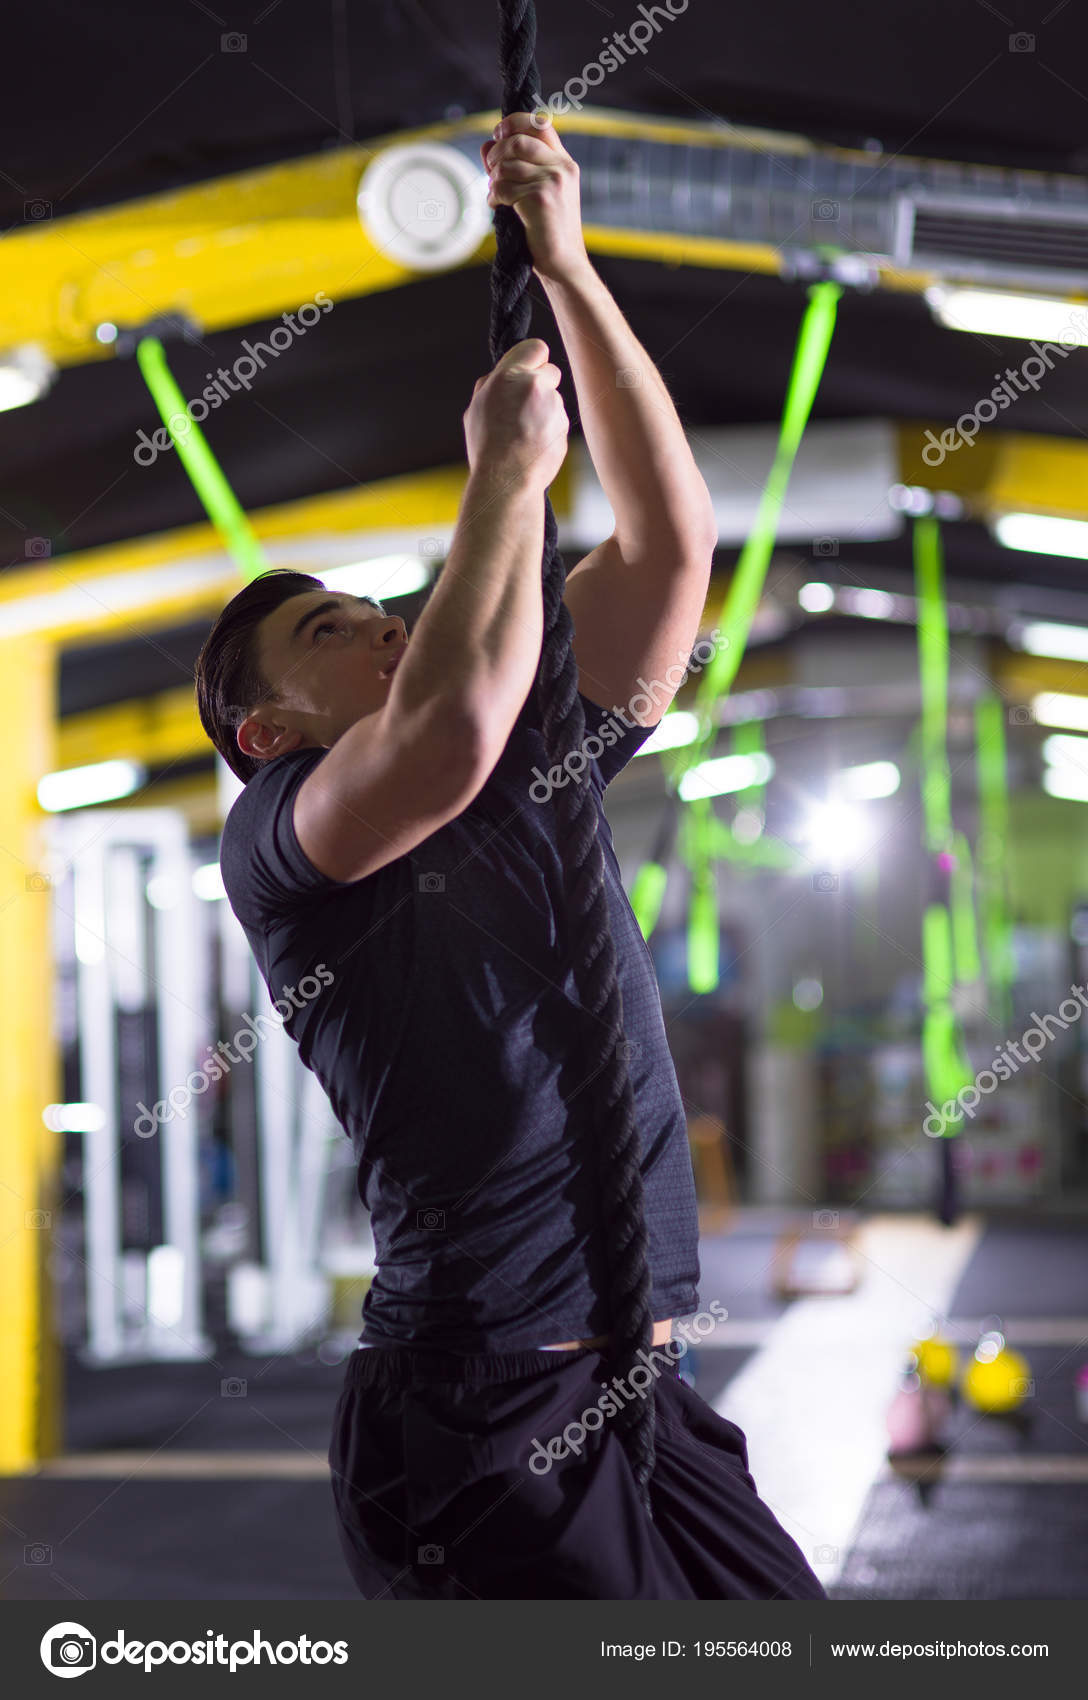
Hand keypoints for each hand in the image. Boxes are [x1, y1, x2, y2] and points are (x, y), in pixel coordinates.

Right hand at [463, 338, 568, 491]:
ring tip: (524, 433)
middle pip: (550, 371)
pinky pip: (559, 420)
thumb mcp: (477, 407)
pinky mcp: (564, 426)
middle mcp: (534, 386)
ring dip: (544, 409)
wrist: (506, 480)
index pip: (535, 347)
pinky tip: (533, 444)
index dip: (532, 359)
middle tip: (525, 405)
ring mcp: (553, 407)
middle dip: (541, 383)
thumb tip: (504, 373)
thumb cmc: (487, 446)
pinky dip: (550, 429)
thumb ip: (493, 384)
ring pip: (555, 398)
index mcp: (508, 377)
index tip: (528, 370)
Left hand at [481, 112, 591, 285]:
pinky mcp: (539, 198)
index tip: (498, 133)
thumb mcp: (537, 193)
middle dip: (496, 153)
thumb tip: (486, 144)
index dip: (514, 122)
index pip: (539, 124)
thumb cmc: (549, 232)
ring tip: (495, 194)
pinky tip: (497, 207)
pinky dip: (493, 197)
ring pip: (507, 165)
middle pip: (518, 141)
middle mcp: (561, 168)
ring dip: (493, 178)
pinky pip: (502, 187)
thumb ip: (515, 166)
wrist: (563, 263)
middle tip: (491, 170)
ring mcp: (552, 182)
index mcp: (565, 163)